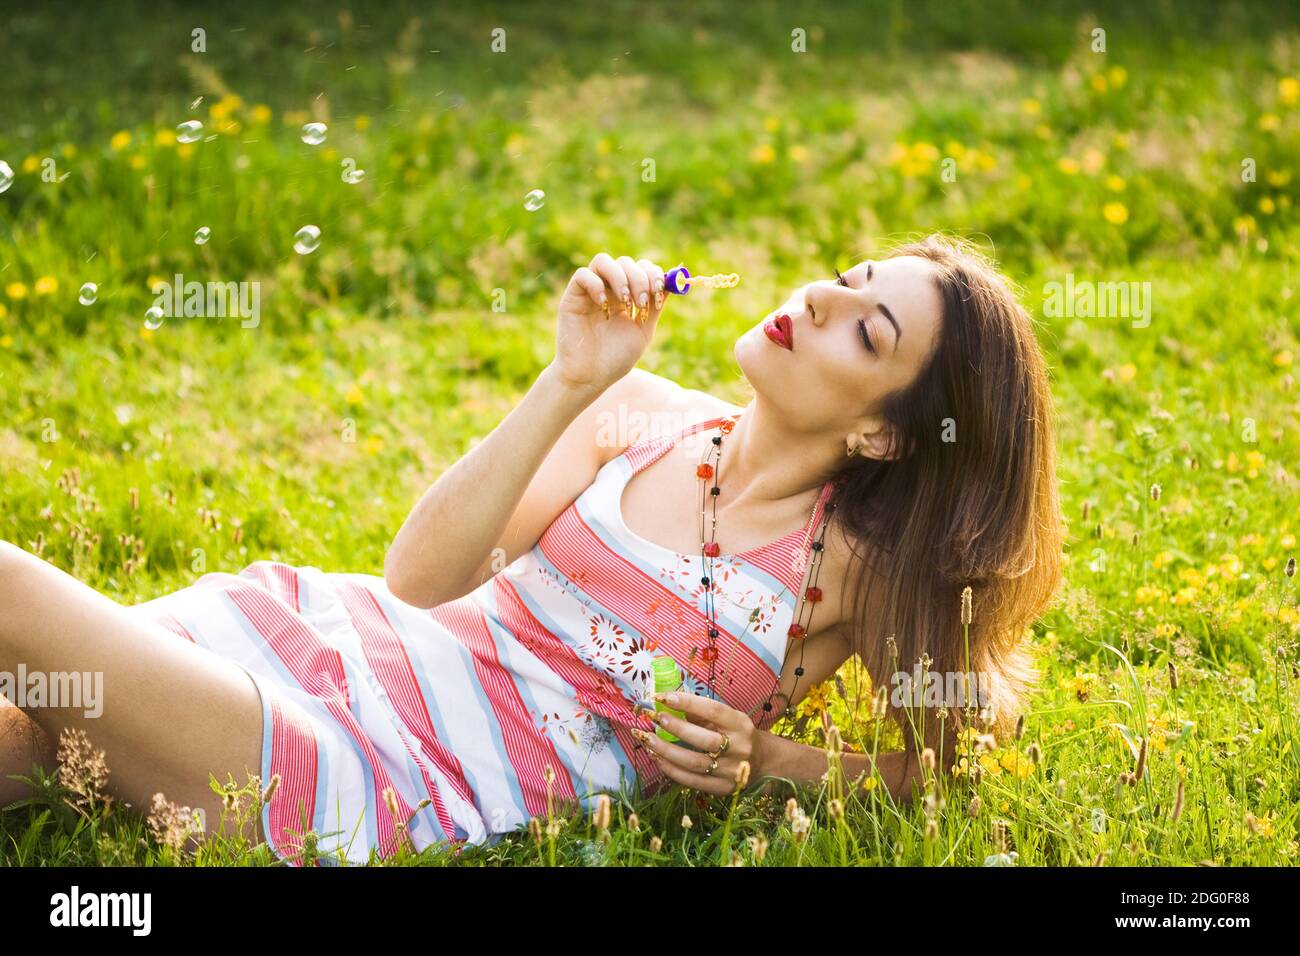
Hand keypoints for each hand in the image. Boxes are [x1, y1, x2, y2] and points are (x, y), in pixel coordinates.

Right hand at [550, 253, 667, 392]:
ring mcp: (589, 292)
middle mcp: (608, 290)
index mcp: (626, 296)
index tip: (659, 292)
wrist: (590, 377)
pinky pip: (582, 275)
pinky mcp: (572, 297)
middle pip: (626, 262)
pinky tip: (604, 305)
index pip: (641, 268)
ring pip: (603, 261)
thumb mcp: (643, 331)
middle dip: (639, 278)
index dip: (653, 274)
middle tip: (642, 302)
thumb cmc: (615, 358)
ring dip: (620, 277)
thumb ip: (655, 306)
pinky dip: (596, 284)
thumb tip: (671, 283)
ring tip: (625, 301)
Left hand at [634, 690, 768, 795]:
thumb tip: (670, 703)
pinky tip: (657, 759)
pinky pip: (692, 781)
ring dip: (667, 751)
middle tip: (655, 719)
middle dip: (676, 728)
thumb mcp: (728, 718)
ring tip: (648, 740)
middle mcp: (739, 748)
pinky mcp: (722, 788)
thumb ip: (702, 712)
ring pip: (694, 763)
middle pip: (704, 740)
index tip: (664, 697)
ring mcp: (731, 771)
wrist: (762, 762)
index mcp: (740, 725)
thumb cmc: (737, 735)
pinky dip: (671, 770)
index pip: (714, 711)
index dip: (688, 703)